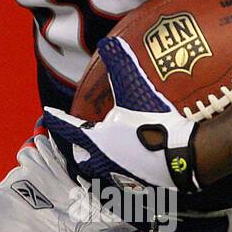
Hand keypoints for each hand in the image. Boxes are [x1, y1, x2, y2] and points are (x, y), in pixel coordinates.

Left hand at [40, 37, 201, 195]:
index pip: (68, 127)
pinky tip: (128, 174)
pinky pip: (122, 185)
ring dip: (95, 165)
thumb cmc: (155, 123)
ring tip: (98, 160)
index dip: (56, 119)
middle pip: (80, 156)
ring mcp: (119, 178)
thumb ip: (120, 64)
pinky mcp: (138, 189)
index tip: (47, 114)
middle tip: (74, 141)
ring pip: (99, 174)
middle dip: (75, 149)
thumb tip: (107, 42)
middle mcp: (101, 162)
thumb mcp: (135, 90)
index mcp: (95, 140)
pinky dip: (120, 179)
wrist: (184, 157)